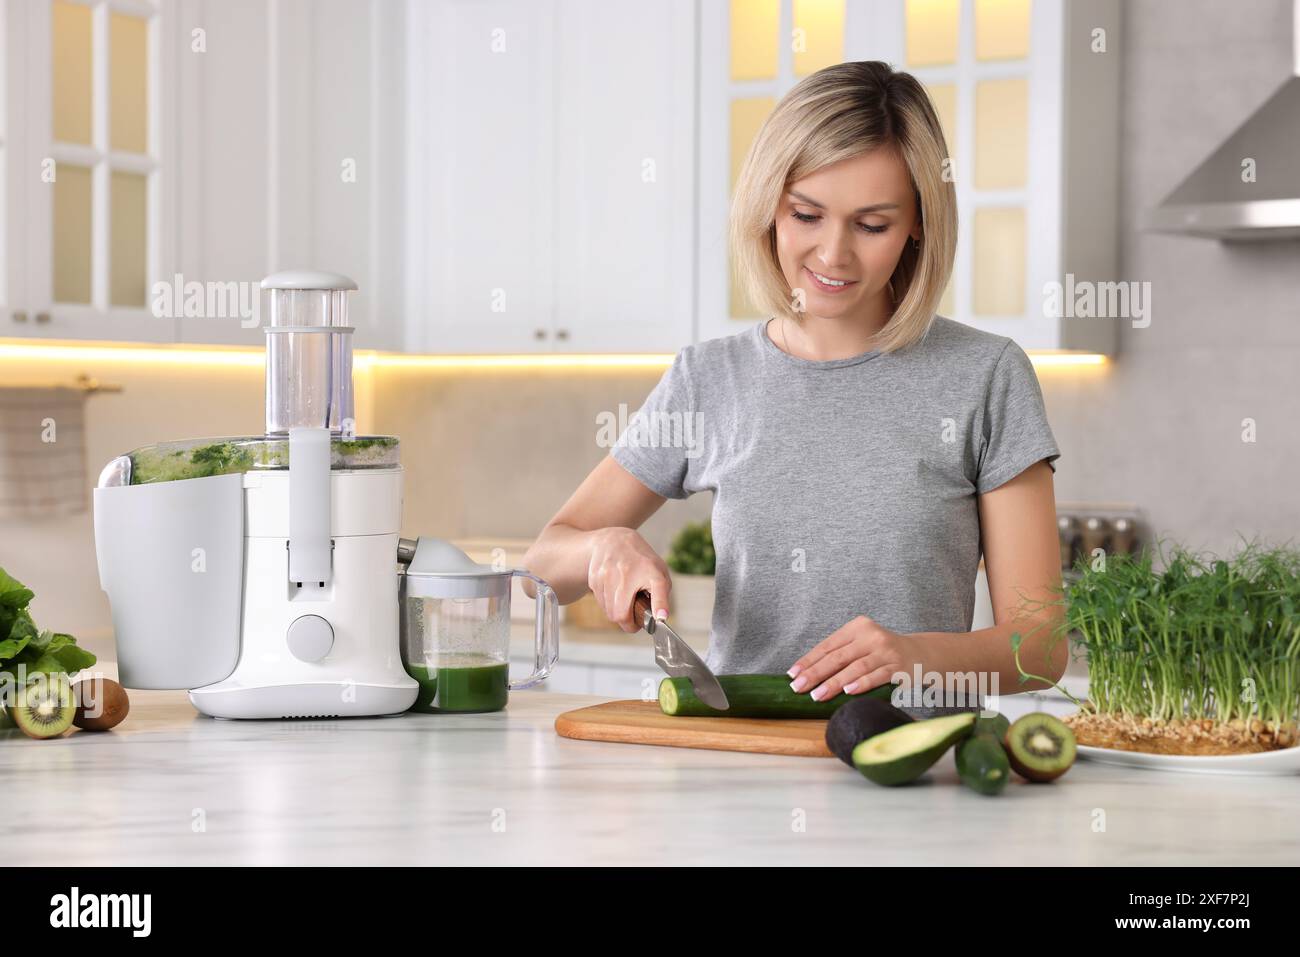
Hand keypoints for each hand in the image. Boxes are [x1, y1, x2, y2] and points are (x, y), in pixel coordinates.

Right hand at [587, 527, 671, 632]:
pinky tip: (613, 592)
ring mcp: (608, 574)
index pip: (658, 589)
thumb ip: (661, 596)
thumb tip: (658, 619)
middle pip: (620, 615)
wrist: (615, 540)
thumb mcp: (659, 573)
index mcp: (651, 571)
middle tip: (634, 618)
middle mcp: (628, 572)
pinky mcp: (595, 578)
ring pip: (609, 612)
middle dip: (628, 622)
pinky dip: (608, 604)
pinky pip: (601, 604)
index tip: (660, 618)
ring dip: (617, 613)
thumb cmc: (641, 561)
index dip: (659, 605)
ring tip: (624, 600)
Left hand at [787, 615, 922, 700]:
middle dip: (815, 673)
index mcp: (857, 627)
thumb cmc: (883, 654)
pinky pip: (876, 676)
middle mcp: (871, 636)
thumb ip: (841, 655)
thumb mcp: (862, 646)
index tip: (792, 674)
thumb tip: (807, 674)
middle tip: (798, 687)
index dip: (808, 660)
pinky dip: (861, 683)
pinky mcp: (898, 666)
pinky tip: (848, 692)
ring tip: (817, 695)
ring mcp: (886, 651)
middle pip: (837, 656)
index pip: (827, 645)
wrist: (921, 654)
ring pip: (854, 667)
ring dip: (834, 683)